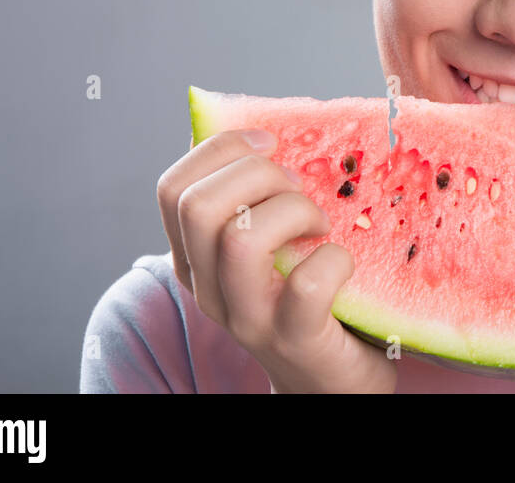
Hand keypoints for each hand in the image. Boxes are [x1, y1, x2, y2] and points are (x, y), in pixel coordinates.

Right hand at [156, 128, 395, 392]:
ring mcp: (247, 318)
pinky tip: (343, 261)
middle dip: (257, 174)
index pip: (171, 188)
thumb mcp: (268, 247)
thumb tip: (273, 132)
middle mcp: (208, 289)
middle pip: (198, 206)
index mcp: (195, 259)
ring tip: (319, 223)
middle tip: (299, 187)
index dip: (220, 150)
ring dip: (292, 211)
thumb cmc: (308, 299)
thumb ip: (257, 200)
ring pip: (240, 239)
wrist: (330, 383)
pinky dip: (334, 259)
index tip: (269, 144)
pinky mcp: (295, 339)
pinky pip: (307, 285)